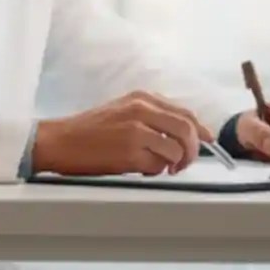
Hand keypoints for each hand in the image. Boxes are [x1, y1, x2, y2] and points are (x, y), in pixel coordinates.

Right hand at [33, 91, 213, 175]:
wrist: (60, 140)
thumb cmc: (91, 130)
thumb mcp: (124, 111)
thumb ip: (152, 117)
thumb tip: (185, 134)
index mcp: (143, 98)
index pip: (185, 113)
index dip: (201, 131)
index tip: (208, 142)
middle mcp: (142, 110)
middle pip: (187, 130)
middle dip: (193, 151)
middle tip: (185, 163)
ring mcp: (136, 130)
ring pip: (176, 149)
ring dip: (175, 164)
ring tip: (164, 168)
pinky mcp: (129, 151)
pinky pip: (158, 165)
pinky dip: (156, 171)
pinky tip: (143, 169)